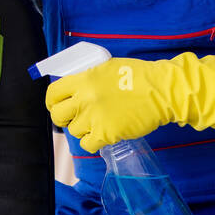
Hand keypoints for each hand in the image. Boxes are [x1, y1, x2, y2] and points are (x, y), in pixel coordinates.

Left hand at [45, 52, 214, 152]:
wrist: (161, 91)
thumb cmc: (139, 77)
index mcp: (83, 80)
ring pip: (74, 132)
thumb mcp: (107, 69)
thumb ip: (87, 79)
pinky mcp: (106, 134)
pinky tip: (104, 134)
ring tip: (99, 123)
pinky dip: (94, 142)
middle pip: (58, 116)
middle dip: (64, 119)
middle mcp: (85, 99)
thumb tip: (75, 89)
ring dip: (84, 130)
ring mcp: (94, 118)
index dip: (53, 102)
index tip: (58, 106)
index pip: (53, 94)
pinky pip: (87, 145)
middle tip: (75, 118)